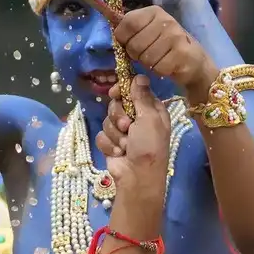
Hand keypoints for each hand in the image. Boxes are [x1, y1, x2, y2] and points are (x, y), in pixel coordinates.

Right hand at [103, 77, 170, 209]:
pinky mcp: (112, 143)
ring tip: (125, 146)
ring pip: (108, 119)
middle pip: (117, 104)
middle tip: (127, 127)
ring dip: (115, 134)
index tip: (116, 93)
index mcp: (151, 110)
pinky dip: (109, 144)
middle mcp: (137, 118)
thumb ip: (141, 96)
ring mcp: (124, 131)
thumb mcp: (150, 118)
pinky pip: (102, 134)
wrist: (137, 177)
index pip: (133, 90)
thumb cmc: (149, 146)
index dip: (122, 90)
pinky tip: (118, 153)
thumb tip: (139, 75)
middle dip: (118, 116)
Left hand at [110, 6, 215, 96]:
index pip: (127, 23)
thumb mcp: (148, 31)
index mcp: (154, 12)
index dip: (123, 38)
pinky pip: (158, 67)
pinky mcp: (182, 54)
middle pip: (134, 44)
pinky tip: (168, 65)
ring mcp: (176, 36)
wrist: (194, 61)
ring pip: (145, 58)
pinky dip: (160, 71)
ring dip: (148, 64)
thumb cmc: (165, 46)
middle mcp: (166, 21)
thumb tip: (111, 25)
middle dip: (136, 55)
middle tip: (147, 54)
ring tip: (159, 59)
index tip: (128, 43)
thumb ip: (130, 29)